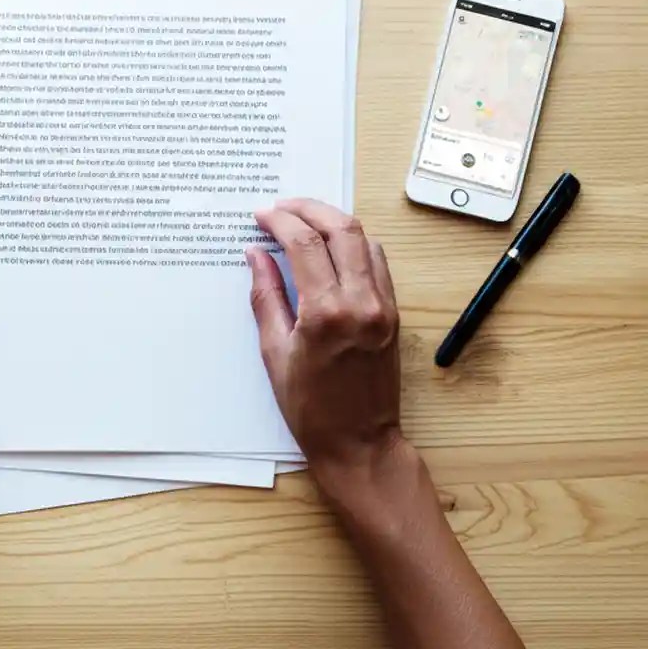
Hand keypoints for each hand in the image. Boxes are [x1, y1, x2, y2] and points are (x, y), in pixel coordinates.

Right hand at [247, 199, 403, 497]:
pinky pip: (377, 263)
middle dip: (309, 209)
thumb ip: (266, 296)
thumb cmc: (310, 408)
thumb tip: (255, 255)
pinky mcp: (394, 313)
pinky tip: (332, 248)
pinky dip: (355, 245)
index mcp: (326, 313)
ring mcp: (383, 306)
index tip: (262, 215)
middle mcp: (361, 303)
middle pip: (341, 229)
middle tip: (282, 207)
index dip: (280, 221)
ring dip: (334, 222)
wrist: (359, 442)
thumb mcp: (274, 352)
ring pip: (364, 240)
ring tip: (305, 222)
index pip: (304, 244)